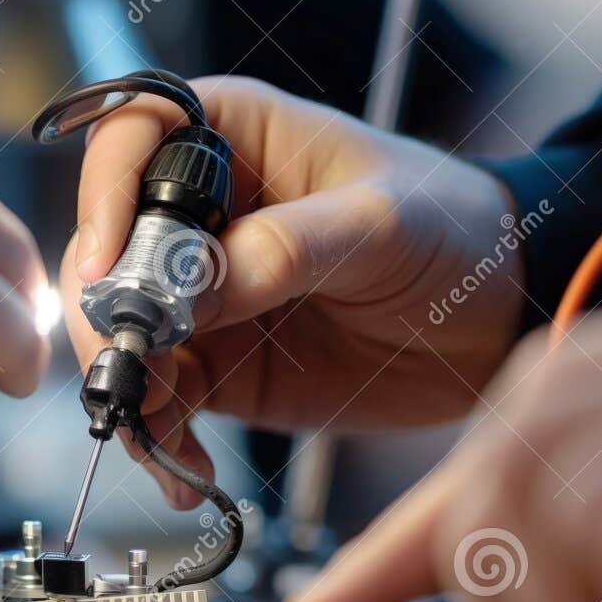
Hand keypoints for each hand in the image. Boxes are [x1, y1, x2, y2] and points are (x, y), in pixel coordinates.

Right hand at [61, 76, 520, 506]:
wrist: (497, 320)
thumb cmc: (451, 230)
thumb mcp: (380, 225)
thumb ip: (285, 251)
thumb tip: (190, 290)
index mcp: (230, 135)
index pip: (131, 139)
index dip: (104, 199)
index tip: (107, 268)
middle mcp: (197, 210)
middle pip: (105, 251)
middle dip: (107, 319)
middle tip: (133, 373)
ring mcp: (198, 293)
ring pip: (119, 334)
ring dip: (126, 391)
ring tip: (159, 439)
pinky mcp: (215, 362)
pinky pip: (159, 397)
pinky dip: (157, 436)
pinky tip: (182, 467)